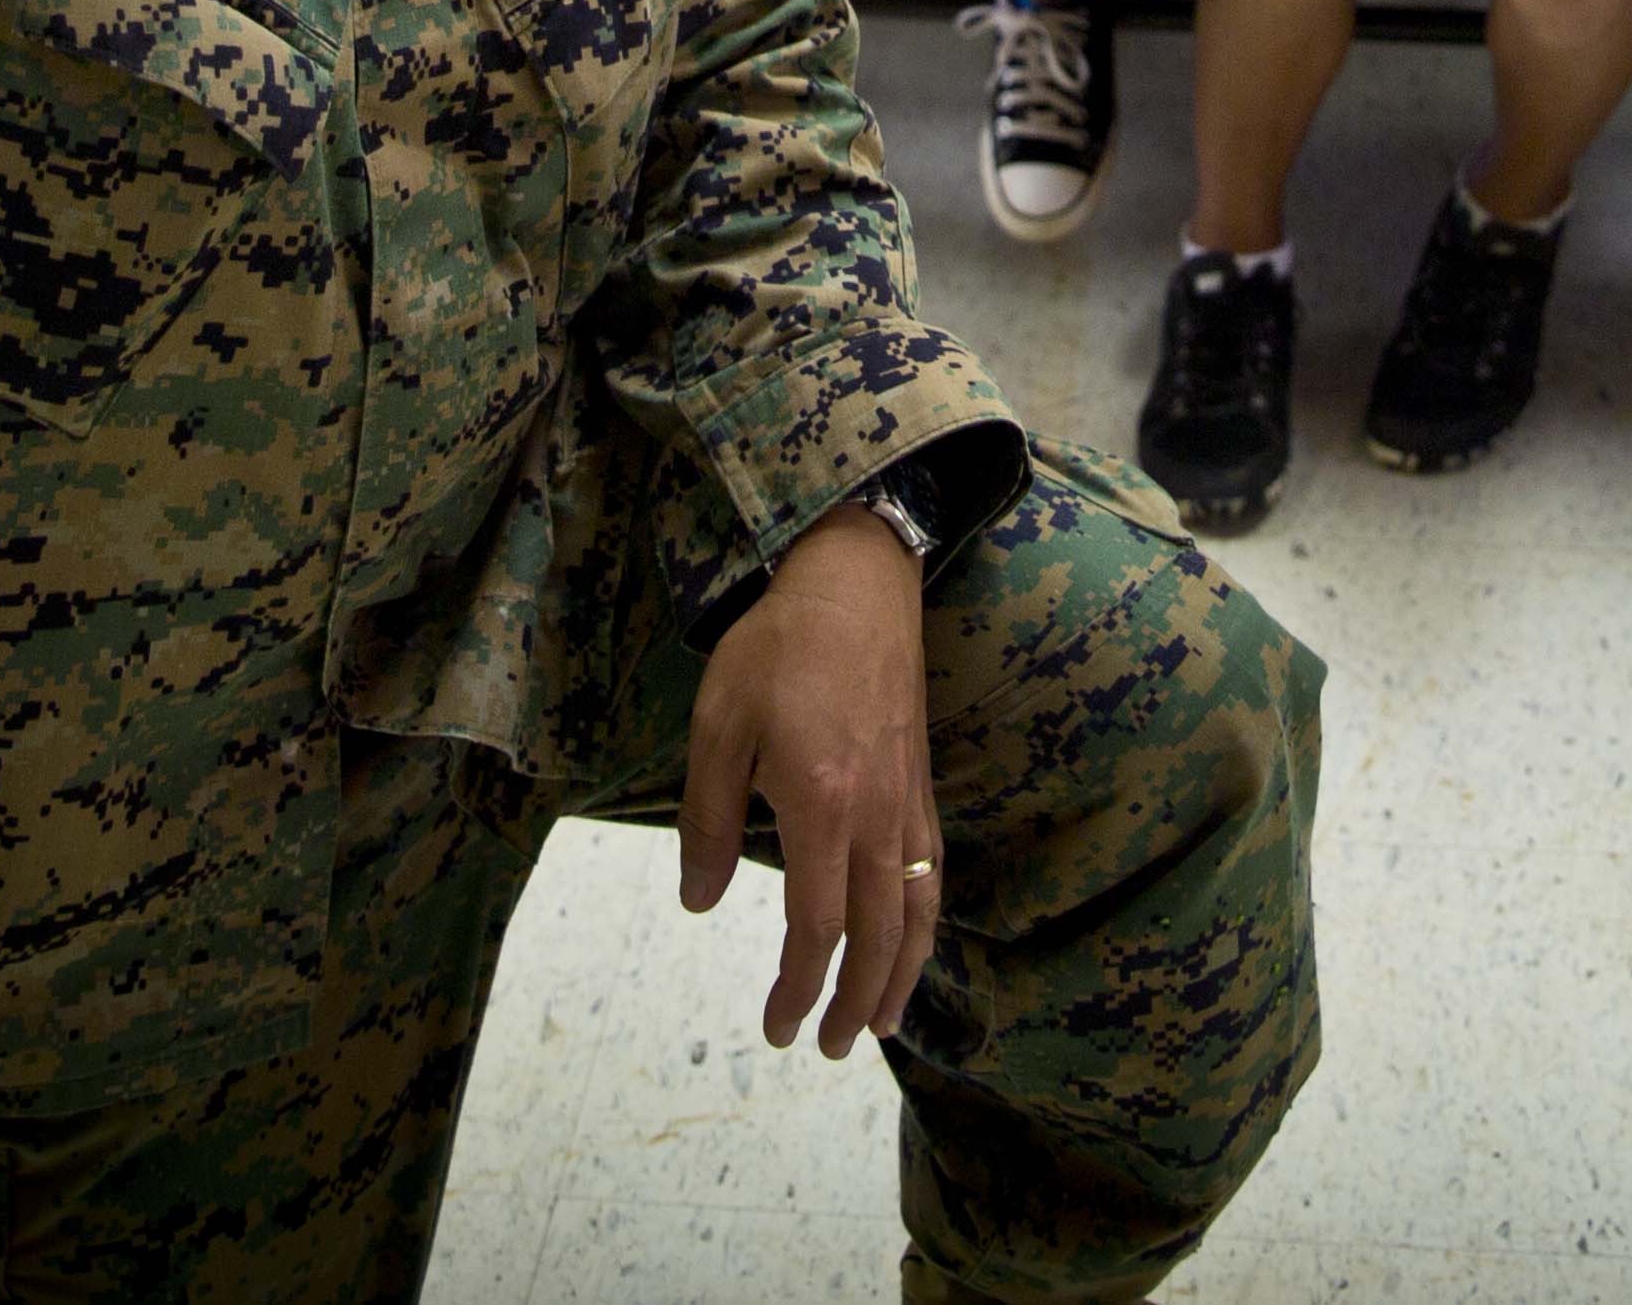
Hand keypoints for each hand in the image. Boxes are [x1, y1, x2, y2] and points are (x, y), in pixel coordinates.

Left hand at [678, 504, 936, 1059]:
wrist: (856, 585)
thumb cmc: (778, 650)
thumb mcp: (718, 727)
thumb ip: (707, 822)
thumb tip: (699, 902)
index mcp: (822, 806)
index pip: (818, 926)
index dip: (799, 986)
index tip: (777, 1027)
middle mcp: (876, 817)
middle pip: (878, 934)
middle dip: (853, 1000)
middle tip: (826, 1046)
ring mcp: (906, 801)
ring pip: (917, 910)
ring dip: (901, 974)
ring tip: (880, 1023)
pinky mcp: (919, 783)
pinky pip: (932, 872)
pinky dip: (925, 921)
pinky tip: (911, 939)